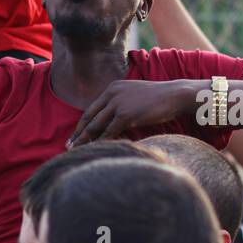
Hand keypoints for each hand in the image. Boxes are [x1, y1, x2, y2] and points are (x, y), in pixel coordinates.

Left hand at [69, 79, 188, 146]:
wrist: (174, 95)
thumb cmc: (157, 99)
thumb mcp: (133, 96)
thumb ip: (120, 105)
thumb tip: (111, 123)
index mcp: (111, 89)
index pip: (91, 110)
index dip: (81, 125)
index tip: (74, 137)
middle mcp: (111, 94)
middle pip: (89, 118)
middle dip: (78, 134)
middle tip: (69, 147)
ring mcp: (118, 104)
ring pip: (96, 126)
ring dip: (86, 141)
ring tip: (79, 153)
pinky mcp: (126, 115)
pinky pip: (110, 132)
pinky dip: (102, 143)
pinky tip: (98, 152)